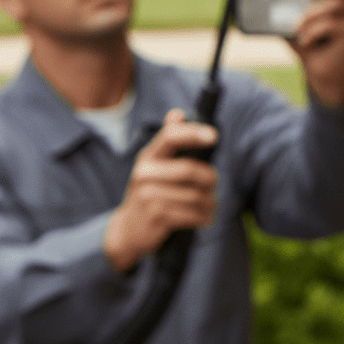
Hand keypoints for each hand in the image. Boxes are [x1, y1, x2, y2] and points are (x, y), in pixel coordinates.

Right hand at [104, 109, 218, 271]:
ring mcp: (148, 196)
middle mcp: (145, 173)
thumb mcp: (155, 166)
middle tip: (213, 185)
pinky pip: (191, 214)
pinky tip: (204, 217)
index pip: (170, 136)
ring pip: (195, 195)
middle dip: (210, 179)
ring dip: (210, 202)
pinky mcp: (155, 217)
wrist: (128, 230)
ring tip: (210, 205)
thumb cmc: (151, 192)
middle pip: (190, 170)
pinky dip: (204, 217)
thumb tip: (177, 113)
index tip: (214, 135)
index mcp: (149, 156)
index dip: (193, 133)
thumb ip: (170, 142)